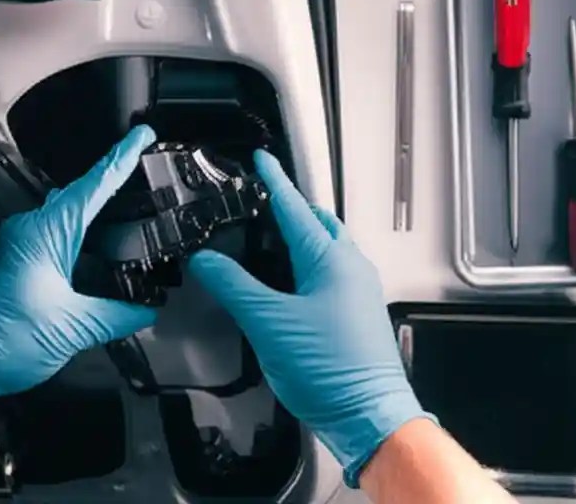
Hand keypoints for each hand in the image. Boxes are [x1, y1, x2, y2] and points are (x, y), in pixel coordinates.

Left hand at [0, 126, 158, 419]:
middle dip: (118, 187)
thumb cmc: (2, 341)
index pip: (92, 187)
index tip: (143, 135)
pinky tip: (109, 258)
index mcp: (45, 235)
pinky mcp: (20, 260)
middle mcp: (31, 230)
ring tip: (139, 222)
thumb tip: (147, 310)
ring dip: (103, 221)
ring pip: (73, 219)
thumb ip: (117, 315)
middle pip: (83, 197)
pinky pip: (61, 239)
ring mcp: (23, 243)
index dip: (121, 159)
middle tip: (152, 179)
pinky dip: (87, 243)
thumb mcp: (71, 329)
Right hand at [187, 151, 430, 486]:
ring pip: (328, 250)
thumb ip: (234, 286)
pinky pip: (332, 276)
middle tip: (263, 204)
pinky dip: (308, 268)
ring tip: (269, 243)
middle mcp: (351, 267)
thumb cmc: (327, 367)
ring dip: (301, 240)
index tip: (262, 159)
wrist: (369, 415)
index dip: (274, 181)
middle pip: (319, 224)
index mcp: (330, 258)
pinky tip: (289, 288)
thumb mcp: (268, 323)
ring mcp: (359, 292)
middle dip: (292, 209)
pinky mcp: (358, 316)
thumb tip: (205, 260)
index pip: (295, 207)